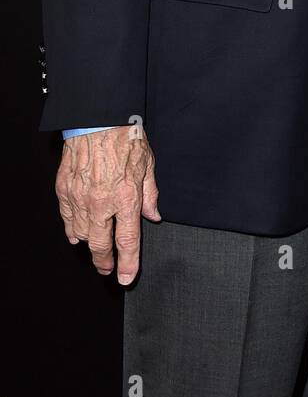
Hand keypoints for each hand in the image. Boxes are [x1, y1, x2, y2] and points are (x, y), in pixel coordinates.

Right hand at [55, 125, 160, 284]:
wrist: (97, 119)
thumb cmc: (125, 137)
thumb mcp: (148, 164)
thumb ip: (150, 194)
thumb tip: (153, 215)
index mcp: (126, 197)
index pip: (128, 241)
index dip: (128, 263)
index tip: (126, 278)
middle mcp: (102, 202)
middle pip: (101, 245)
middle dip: (105, 262)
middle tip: (108, 269)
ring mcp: (80, 197)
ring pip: (82, 234)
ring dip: (90, 244)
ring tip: (96, 249)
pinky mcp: (65, 190)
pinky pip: (67, 218)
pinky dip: (72, 229)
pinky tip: (77, 233)